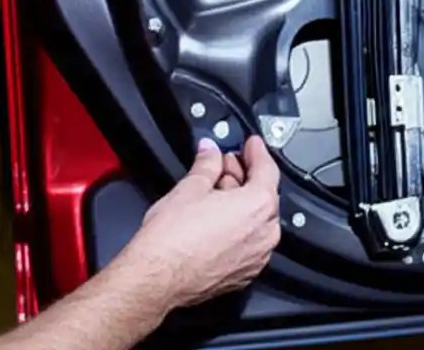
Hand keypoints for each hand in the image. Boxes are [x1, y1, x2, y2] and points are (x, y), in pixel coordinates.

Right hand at [113, 136, 280, 310]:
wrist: (156, 279)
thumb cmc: (171, 240)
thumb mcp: (189, 188)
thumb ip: (207, 165)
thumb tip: (210, 153)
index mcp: (258, 205)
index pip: (267, 168)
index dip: (257, 152)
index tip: (252, 144)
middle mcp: (265, 233)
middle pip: (263, 195)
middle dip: (244, 177)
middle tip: (225, 166)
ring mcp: (257, 256)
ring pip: (257, 221)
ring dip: (241, 204)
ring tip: (214, 194)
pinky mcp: (245, 273)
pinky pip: (249, 243)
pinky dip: (238, 229)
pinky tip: (215, 223)